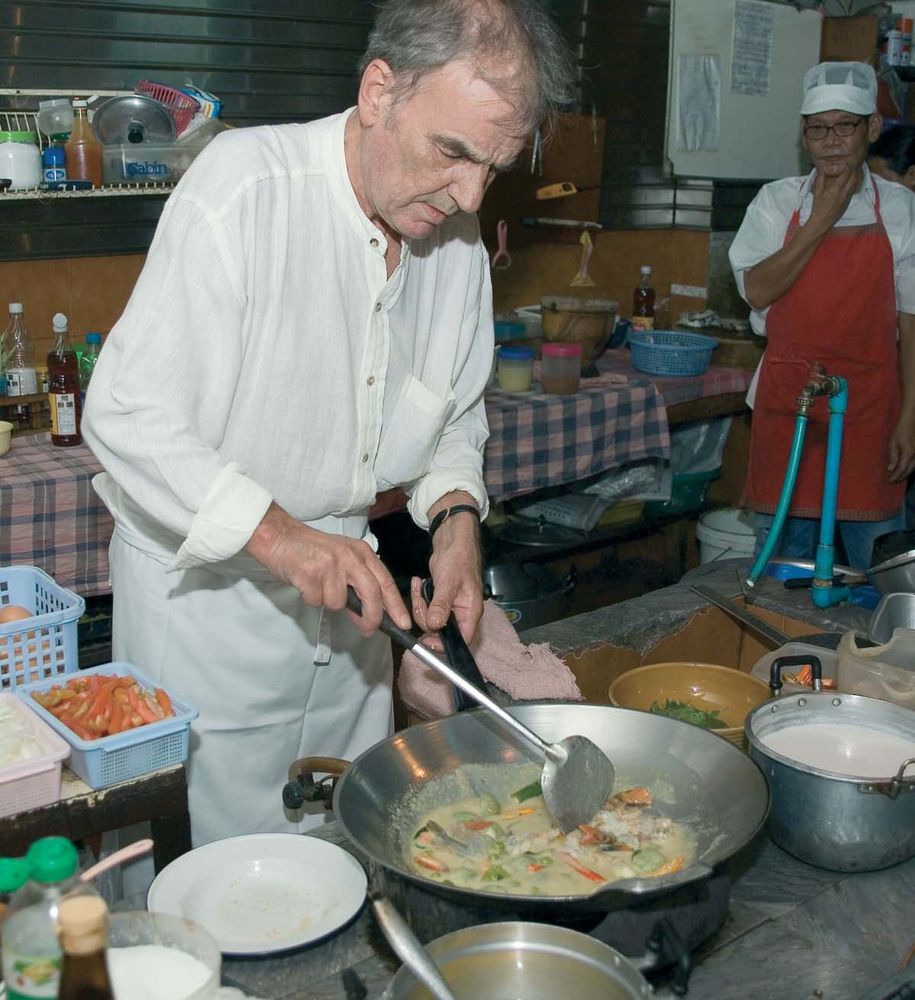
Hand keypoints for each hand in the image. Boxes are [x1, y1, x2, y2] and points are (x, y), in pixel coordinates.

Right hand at [245, 503, 410, 635]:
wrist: (280, 537)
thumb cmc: (312, 551)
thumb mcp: (342, 560)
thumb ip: (357, 584)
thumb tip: (369, 616)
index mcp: (362, 552)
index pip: (385, 581)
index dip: (396, 605)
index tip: (403, 623)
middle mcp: (350, 557)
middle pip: (372, 594)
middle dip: (372, 617)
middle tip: (368, 630)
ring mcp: (331, 565)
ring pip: (339, 603)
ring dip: (328, 602)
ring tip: (317, 586)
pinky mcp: (310, 574)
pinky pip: (317, 601)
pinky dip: (311, 599)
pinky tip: (306, 584)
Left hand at [410, 508, 482, 644]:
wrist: (453, 539)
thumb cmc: (459, 558)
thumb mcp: (449, 582)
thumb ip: (441, 605)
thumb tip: (434, 626)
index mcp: (470, 612)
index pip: (461, 640)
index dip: (443, 645)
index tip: (425, 639)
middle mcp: (461, 613)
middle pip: (440, 631)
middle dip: (425, 618)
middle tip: (420, 600)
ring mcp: (449, 607)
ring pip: (429, 620)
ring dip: (420, 605)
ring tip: (419, 586)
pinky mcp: (439, 599)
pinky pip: (426, 607)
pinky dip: (419, 598)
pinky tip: (418, 584)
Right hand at [808, 166, 858, 234]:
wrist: (822, 221)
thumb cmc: (818, 207)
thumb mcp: (817, 192)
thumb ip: (820, 179)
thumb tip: (822, 170)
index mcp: (835, 190)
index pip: (845, 174)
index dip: (847, 167)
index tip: (846, 163)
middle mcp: (843, 193)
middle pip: (853, 177)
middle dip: (853, 170)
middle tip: (852, 164)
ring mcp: (847, 197)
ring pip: (855, 183)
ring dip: (855, 176)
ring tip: (853, 170)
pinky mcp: (848, 201)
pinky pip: (853, 189)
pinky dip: (853, 183)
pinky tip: (851, 180)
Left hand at [888, 416, 914, 482]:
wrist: (912, 421)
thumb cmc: (901, 430)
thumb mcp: (893, 443)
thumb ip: (892, 457)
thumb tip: (890, 469)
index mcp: (908, 453)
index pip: (901, 470)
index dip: (896, 476)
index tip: (890, 481)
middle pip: (909, 471)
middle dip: (901, 477)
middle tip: (893, 481)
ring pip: (913, 468)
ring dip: (906, 473)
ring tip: (898, 476)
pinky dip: (910, 467)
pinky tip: (905, 468)